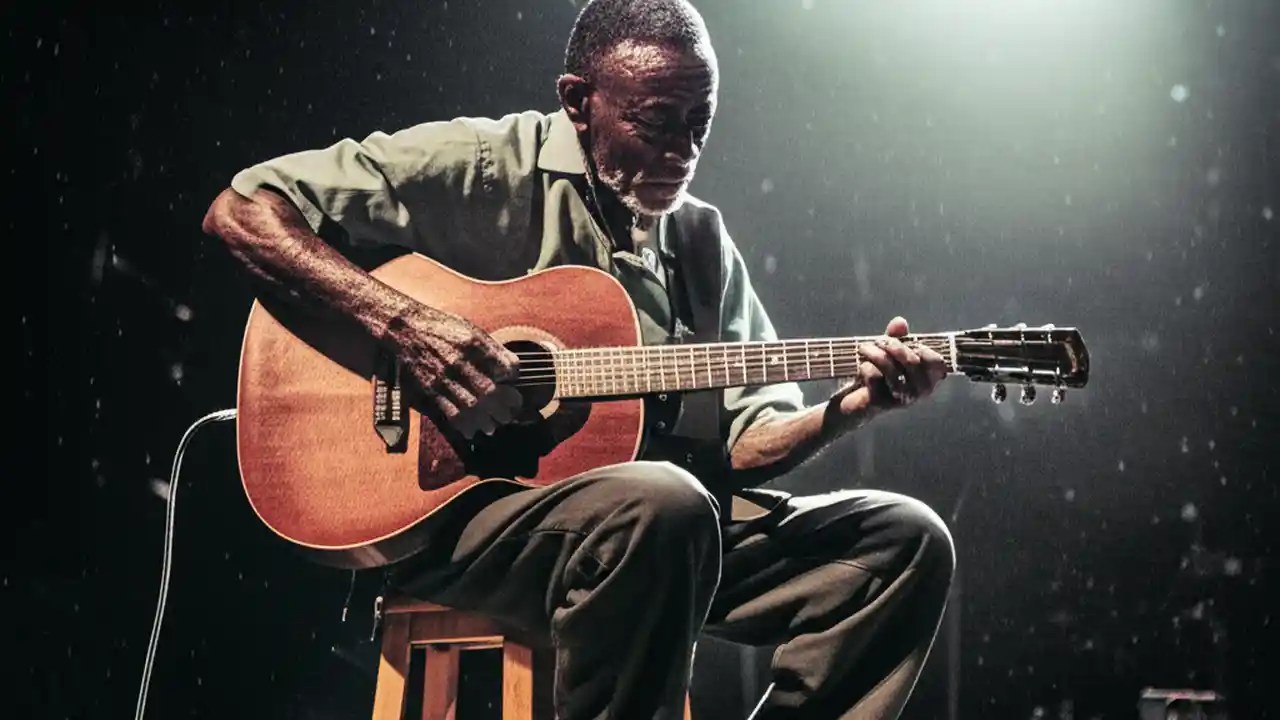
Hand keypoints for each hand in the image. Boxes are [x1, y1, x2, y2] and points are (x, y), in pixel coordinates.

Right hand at [388, 304, 522, 438]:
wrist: (404, 328)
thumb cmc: (440, 327)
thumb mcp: (469, 329)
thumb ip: (490, 348)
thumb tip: (510, 368)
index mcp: (474, 344)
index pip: (505, 367)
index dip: (512, 378)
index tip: (512, 383)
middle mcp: (460, 361)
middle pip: (490, 391)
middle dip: (503, 406)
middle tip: (509, 414)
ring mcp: (444, 377)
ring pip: (471, 406)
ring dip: (485, 420)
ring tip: (492, 426)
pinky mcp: (430, 389)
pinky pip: (450, 412)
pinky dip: (464, 424)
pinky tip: (472, 429)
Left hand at [835, 316, 947, 416]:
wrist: (857, 401)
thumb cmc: (880, 374)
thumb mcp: (890, 353)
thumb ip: (897, 337)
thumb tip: (900, 322)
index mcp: (930, 378)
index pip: (937, 362)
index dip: (921, 348)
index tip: (906, 342)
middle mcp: (920, 391)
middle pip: (911, 361)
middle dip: (892, 345)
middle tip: (878, 341)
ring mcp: (902, 399)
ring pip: (891, 368)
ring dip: (874, 353)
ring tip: (864, 348)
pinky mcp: (881, 403)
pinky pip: (874, 376)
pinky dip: (864, 367)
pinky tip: (861, 368)